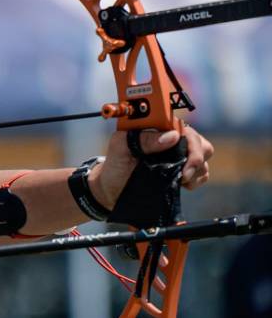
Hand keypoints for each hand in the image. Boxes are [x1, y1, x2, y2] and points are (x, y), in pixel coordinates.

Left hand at [91, 125, 213, 208]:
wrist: (112, 189)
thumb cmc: (114, 165)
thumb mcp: (120, 148)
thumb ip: (143, 139)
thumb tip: (172, 136)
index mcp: (156, 128)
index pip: (184, 127)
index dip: (190, 140)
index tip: (185, 157)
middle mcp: (170, 139)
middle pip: (199, 141)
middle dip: (196, 158)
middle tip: (183, 174)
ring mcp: (178, 155)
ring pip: (205, 156)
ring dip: (197, 170)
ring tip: (180, 180)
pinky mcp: (182, 171)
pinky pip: (203, 172)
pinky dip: (198, 178)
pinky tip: (183, 184)